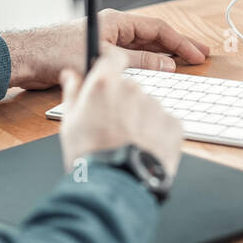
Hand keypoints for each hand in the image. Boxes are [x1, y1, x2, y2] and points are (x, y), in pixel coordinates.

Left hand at [0, 9, 209, 90]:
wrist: (27, 60)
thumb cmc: (58, 52)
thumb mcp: (105, 57)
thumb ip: (139, 61)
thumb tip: (167, 65)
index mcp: (117, 22)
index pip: (157, 29)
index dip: (180, 41)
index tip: (197, 54)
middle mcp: (114, 31)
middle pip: (154, 38)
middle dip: (178, 47)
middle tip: (200, 55)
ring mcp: (108, 44)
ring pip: (143, 50)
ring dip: (163, 58)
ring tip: (184, 65)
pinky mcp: (100, 59)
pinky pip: (131, 62)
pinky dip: (146, 67)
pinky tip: (156, 76)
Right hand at [57, 47, 183, 174]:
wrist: (117, 183)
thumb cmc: (89, 156)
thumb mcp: (69, 123)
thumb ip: (72, 93)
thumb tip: (71, 75)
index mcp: (105, 84)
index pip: (113, 58)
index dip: (111, 66)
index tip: (109, 76)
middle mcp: (133, 89)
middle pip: (130, 88)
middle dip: (123, 103)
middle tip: (112, 128)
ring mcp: (156, 105)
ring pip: (147, 107)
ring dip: (140, 120)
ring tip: (127, 144)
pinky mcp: (174, 123)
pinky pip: (164, 123)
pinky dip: (156, 134)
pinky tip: (142, 149)